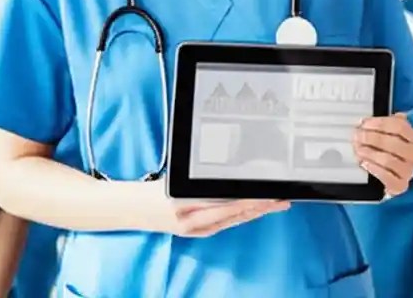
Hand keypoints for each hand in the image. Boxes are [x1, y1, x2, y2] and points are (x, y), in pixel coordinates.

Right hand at [135, 181, 290, 237]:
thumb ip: (199, 184)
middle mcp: (190, 219)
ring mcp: (193, 229)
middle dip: (259, 207)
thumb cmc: (153, 191)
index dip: (248, 198)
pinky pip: (223, 224)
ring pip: (231, 220)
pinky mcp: (195, 233)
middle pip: (233, 213)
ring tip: (274, 205)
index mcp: (185, 203)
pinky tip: (254, 212)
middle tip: (279, 199)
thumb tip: (230, 180)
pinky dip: (240, 217)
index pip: (225, 201)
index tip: (266, 192)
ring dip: (255, 212)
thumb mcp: (174, 180)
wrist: (132, 209)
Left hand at [354, 113, 412, 195]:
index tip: (364, 123)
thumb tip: (366, 121)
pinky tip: (364, 163)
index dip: (380, 124)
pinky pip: (387, 178)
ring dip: (371, 153)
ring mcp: (408, 171)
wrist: (386, 171)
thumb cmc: (385, 148)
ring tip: (359, 150)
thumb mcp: (385, 132)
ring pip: (389, 160)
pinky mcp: (400, 186)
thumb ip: (380, 124)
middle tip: (358, 136)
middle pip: (394, 143)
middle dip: (372, 138)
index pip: (400, 127)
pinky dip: (374, 169)